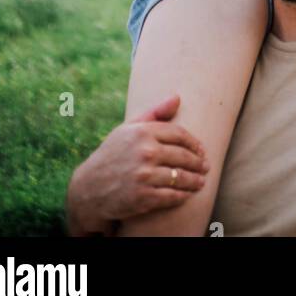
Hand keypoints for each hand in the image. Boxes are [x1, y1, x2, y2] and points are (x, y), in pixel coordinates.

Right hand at [66, 94, 209, 235]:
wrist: (89, 188)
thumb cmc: (112, 154)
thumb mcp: (128, 128)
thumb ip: (154, 113)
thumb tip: (177, 97)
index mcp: (143, 132)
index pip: (179, 134)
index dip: (193, 143)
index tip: (201, 149)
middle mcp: (145, 152)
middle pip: (182, 156)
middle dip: (198, 163)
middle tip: (206, 166)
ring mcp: (144, 175)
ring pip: (180, 177)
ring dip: (194, 181)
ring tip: (201, 182)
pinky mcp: (142, 197)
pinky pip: (170, 196)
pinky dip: (182, 196)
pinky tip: (187, 194)